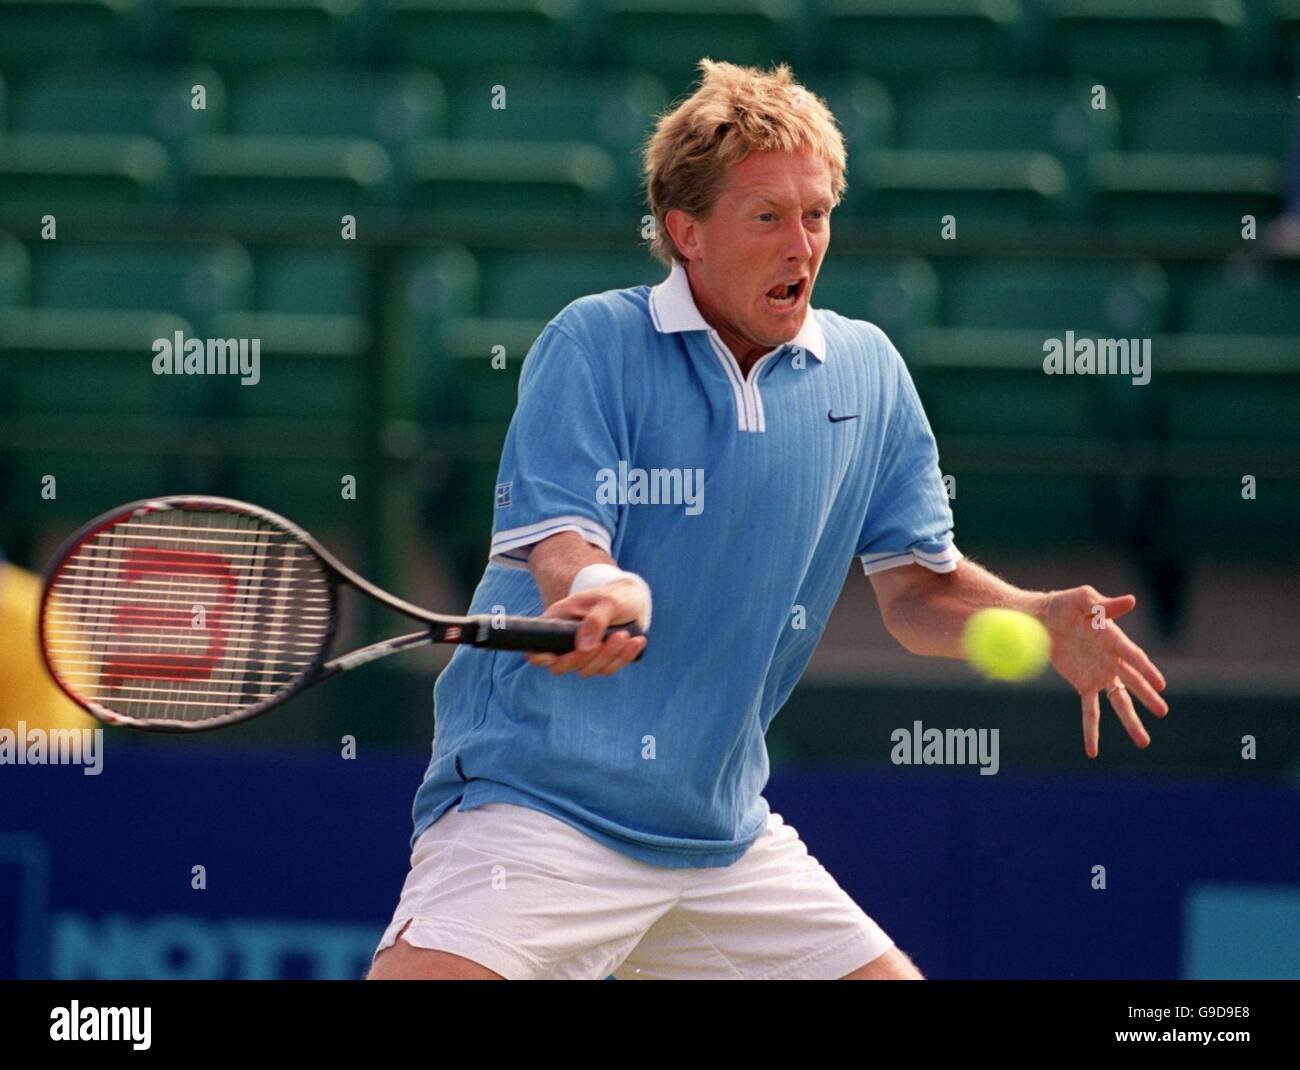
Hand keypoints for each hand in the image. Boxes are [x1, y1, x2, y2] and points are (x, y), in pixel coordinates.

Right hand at [525, 579, 647, 676]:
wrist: (633, 600)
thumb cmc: (615, 596)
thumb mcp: (608, 601)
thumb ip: (595, 621)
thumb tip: (583, 648)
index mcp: (557, 622)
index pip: (536, 648)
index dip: (539, 656)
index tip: (553, 656)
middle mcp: (566, 641)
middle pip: (562, 666)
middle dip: (587, 657)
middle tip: (615, 637)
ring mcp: (582, 653)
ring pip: (587, 670)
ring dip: (610, 655)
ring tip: (627, 635)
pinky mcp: (599, 660)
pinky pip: (607, 669)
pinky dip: (623, 658)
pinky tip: (636, 642)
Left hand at [1040, 586, 1168, 757]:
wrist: (1042, 619)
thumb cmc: (1066, 605)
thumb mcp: (1084, 599)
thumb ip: (1106, 605)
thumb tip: (1131, 600)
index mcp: (1114, 639)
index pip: (1133, 657)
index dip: (1146, 670)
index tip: (1160, 684)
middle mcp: (1112, 660)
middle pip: (1133, 682)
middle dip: (1147, 697)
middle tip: (1163, 712)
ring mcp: (1100, 675)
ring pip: (1119, 701)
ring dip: (1130, 721)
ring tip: (1143, 742)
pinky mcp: (1084, 684)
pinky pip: (1090, 711)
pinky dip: (1092, 730)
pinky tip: (1093, 750)